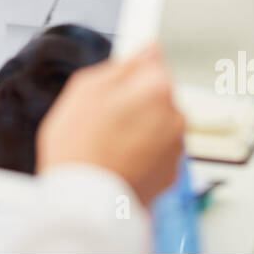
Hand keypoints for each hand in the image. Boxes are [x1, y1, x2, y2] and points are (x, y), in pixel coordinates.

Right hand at [36, 44, 185, 205]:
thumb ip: (120, 64)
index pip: (153, 60)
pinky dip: (141, 152)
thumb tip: (146, 48)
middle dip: (134, 100)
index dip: (130, 70)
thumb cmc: (79, 149)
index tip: (120, 78)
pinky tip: (116, 159)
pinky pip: (156, 150)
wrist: (85, 205)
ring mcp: (175, 146)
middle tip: (101, 117)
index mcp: (155, 87)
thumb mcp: (84, 89)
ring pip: (156, 122)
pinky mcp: (170, 172)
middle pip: (156, 93)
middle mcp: (175, 115)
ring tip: (107, 143)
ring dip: (138, 127)